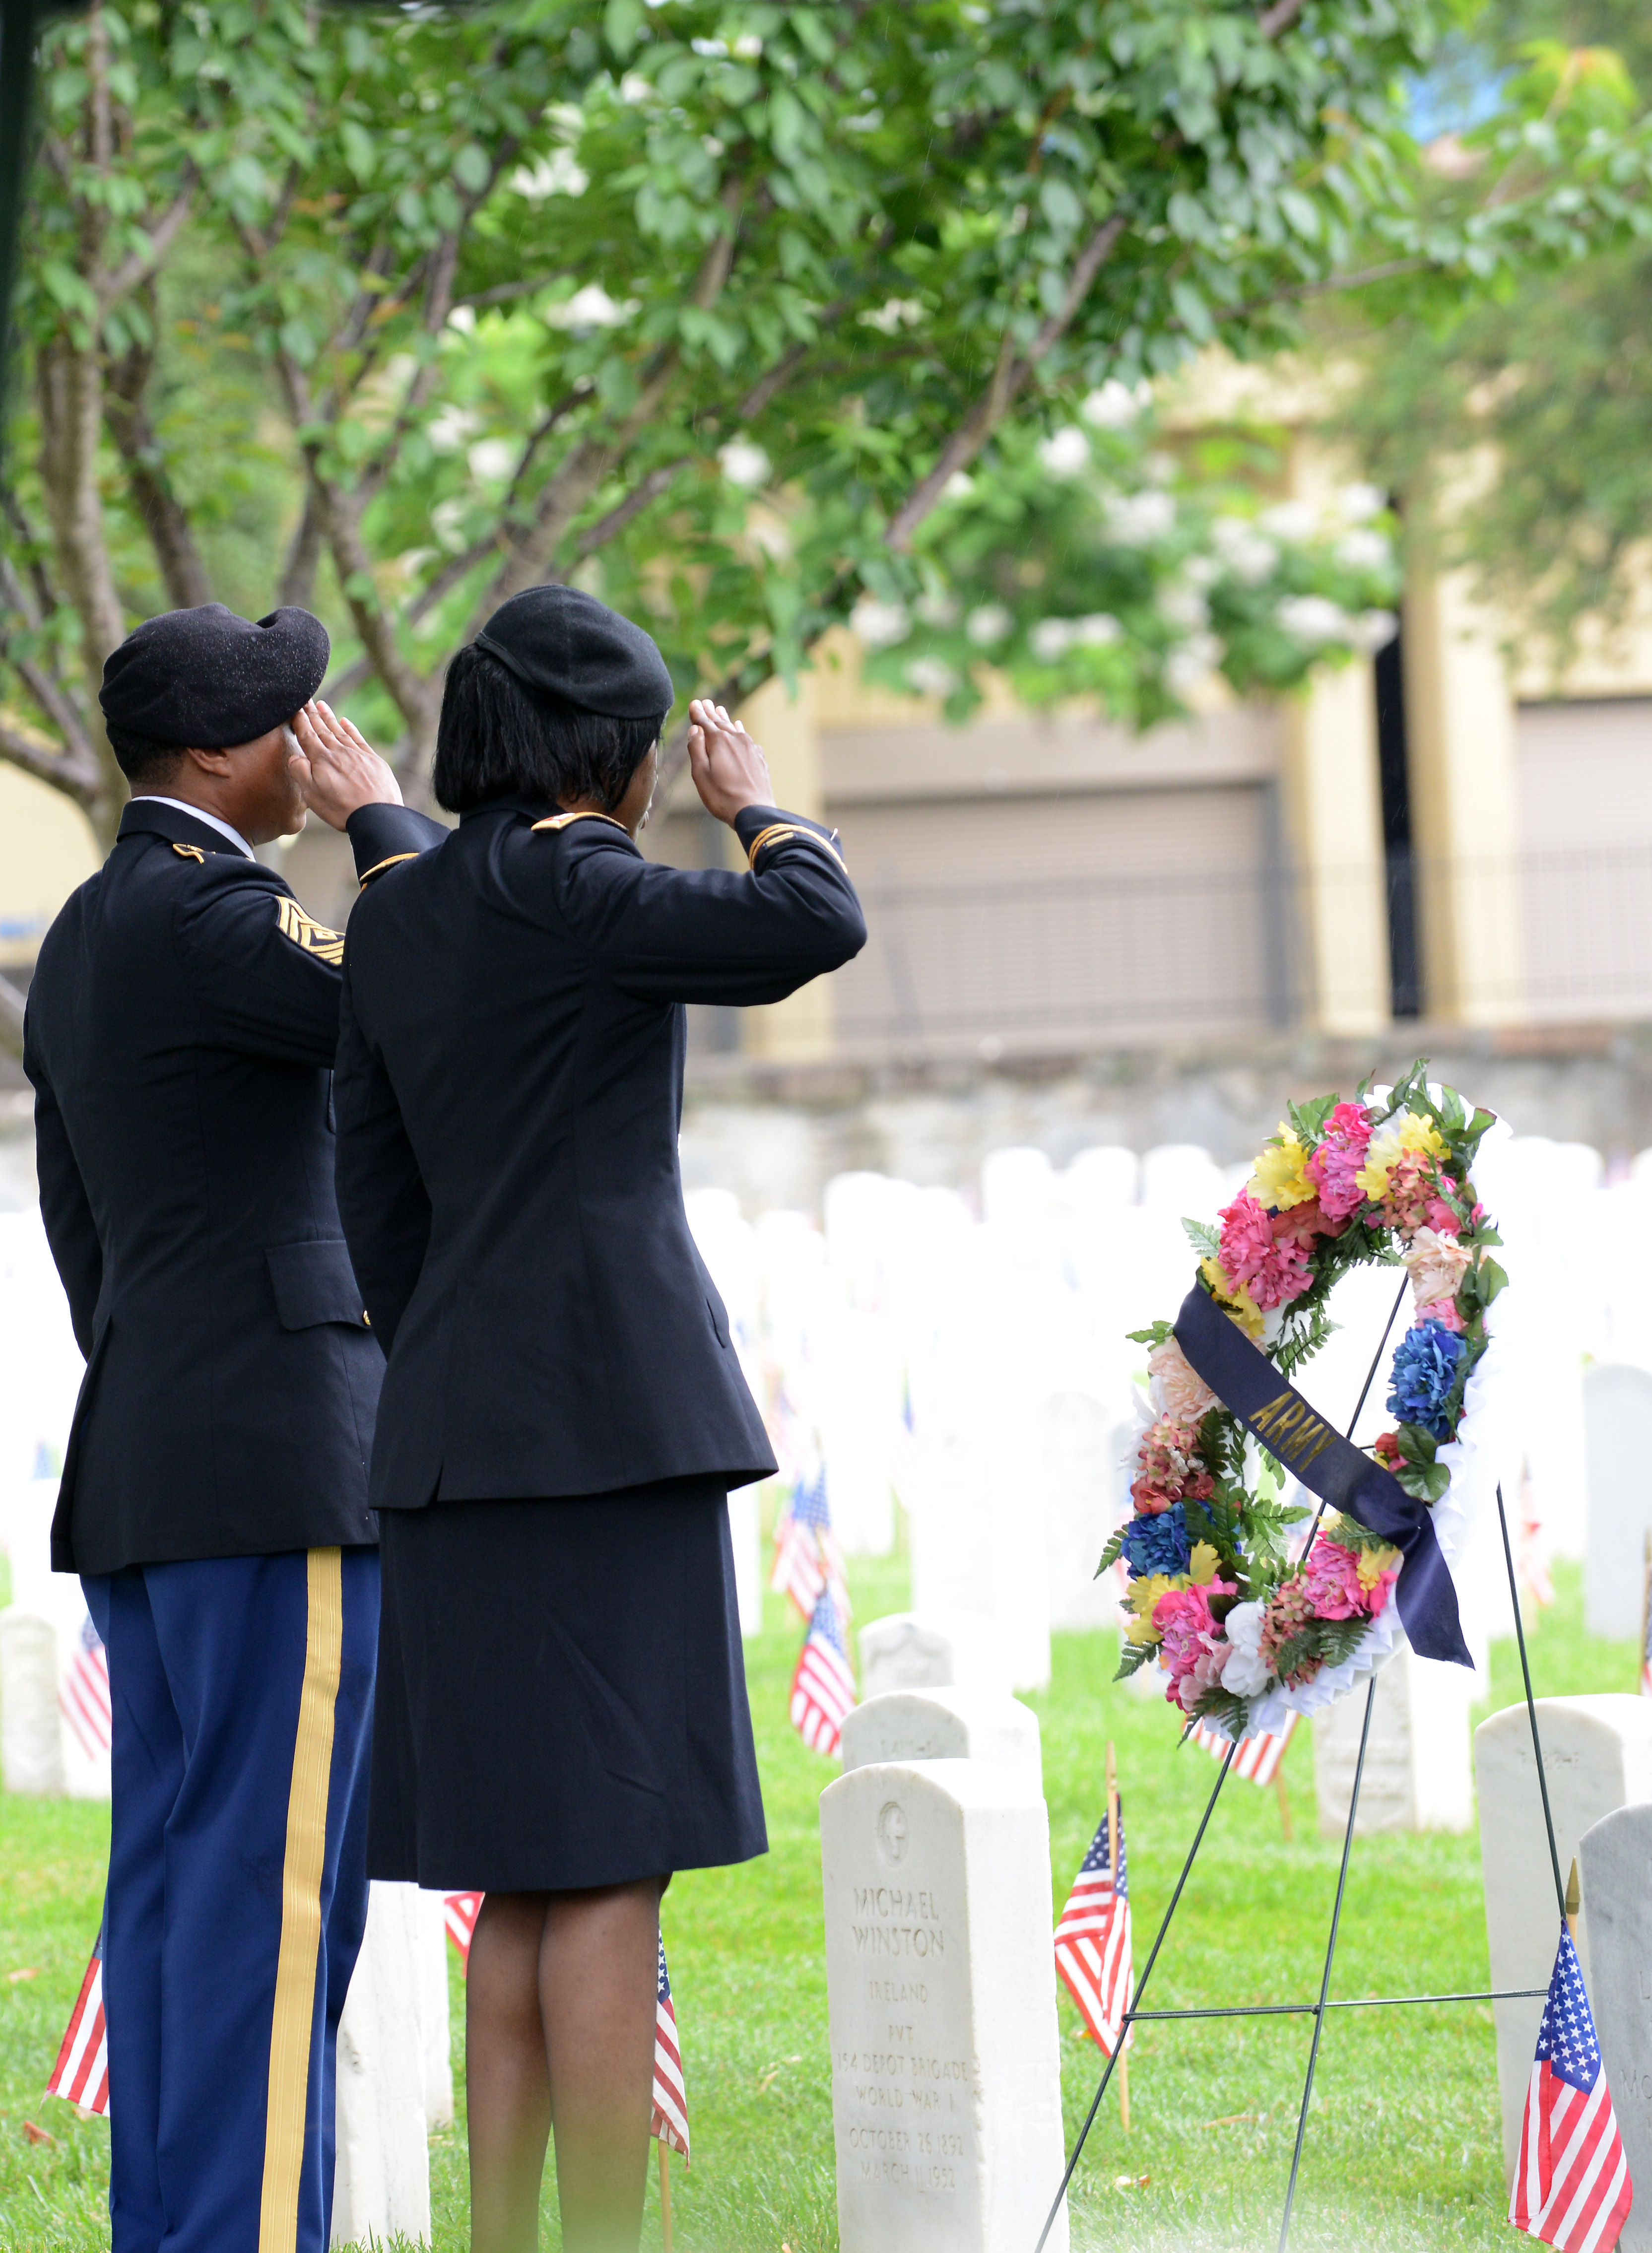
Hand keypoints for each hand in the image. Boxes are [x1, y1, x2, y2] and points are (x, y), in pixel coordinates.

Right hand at [288, 699, 402, 829]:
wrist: (378, 816)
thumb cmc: (342, 809)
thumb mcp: (312, 795)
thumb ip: (300, 773)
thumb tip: (294, 757)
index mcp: (321, 759)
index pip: (307, 735)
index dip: (299, 720)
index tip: (294, 707)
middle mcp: (339, 752)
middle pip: (322, 729)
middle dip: (312, 714)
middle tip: (306, 699)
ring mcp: (357, 754)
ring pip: (340, 730)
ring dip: (329, 717)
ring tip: (321, 705)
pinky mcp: (373, 760)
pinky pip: (359, 739)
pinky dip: (351, 728)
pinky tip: (346, 721)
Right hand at [686, 698, 773, 824]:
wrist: (755, 811)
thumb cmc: (723, 796)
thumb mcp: (701, 774)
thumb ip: (696, 749)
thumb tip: (695, 729)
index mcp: (719, 741)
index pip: (704, 722)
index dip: (697, 713)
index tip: (694, 703)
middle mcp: (736, 739)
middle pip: (720, 722)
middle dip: (711, 712)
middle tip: (705, 702)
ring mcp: (750, 747)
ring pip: (735, 728)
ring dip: (726, 719)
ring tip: (720, 710)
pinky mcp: (759, 758)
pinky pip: (747, 739)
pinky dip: (740, 731)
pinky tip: (739, 729)